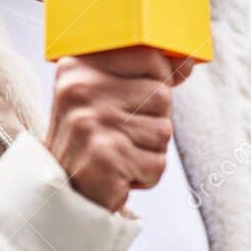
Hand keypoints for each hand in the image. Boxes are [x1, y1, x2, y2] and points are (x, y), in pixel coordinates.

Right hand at [45, 46, 194, 211]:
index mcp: (78, 66)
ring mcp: (91, 123)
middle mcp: (80, 90)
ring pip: (164, 130)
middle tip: (120, 138)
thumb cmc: (92, 142)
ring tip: (119, 156)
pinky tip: (118, 175)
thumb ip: (145, 75)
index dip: (158, 81)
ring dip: (150, 151)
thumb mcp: (107, 96)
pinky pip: (158, 163)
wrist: (62, 195)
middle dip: (153, 122)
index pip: (149, 55)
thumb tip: (188, 63)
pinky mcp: (106, 157)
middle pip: (162, 95)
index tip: (136, 102)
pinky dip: (146, 176)